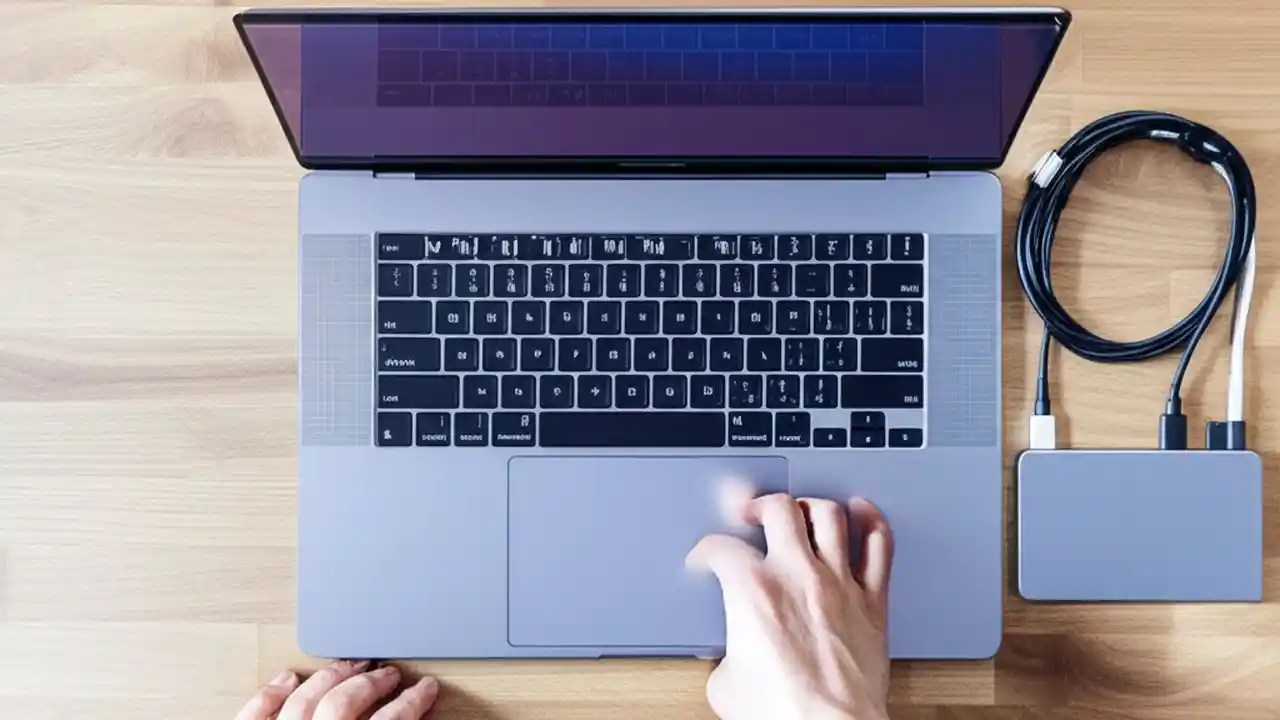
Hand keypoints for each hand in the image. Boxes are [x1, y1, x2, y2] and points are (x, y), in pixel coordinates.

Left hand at [234, 661, 438, 719]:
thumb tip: (417, 716)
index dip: (411, 702)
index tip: (425, 690)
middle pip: (344, 702)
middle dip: (372, 683)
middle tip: (391, 672)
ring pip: (303, 700)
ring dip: (331, 678)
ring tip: (350, 666)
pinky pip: (255, 714)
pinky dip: (271, 693)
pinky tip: (287, 678)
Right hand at [687, 493, 893, 719]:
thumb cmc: (781, 714)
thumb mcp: (726, 682)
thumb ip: (729, 652)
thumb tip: (735, 654)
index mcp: (752, 590)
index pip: (720, 548)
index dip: (705, 552)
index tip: (707, 560)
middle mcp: (797, 575)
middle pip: (777, 508)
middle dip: (757, 505)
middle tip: (751, 514)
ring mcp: (838, 584)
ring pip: (828, 515)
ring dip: (809, 506)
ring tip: (799, 511)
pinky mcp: (872, 602)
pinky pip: (879, 545)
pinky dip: (871, 520)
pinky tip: (861, 512)